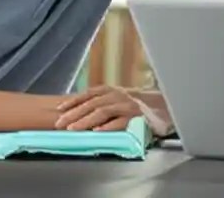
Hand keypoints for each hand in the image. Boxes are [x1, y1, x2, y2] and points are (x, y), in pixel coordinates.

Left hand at [55, 86, 172, 134]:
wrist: (164, 109)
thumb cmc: (137, 107)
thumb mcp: (117, 100)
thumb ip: (100, 102)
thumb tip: (76, 110)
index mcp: (112, 91)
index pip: (88, 94)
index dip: (73, 101)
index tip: (59, 109)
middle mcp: (119, 96)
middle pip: (92, 103)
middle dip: (74, 113)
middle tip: (60, 123)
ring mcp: (128, 106)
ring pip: (103, 111)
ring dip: (86, 120)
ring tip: (73, 128)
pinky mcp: (137, 118)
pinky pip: (120, 122)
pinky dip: (107, 127)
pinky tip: (97, 131)